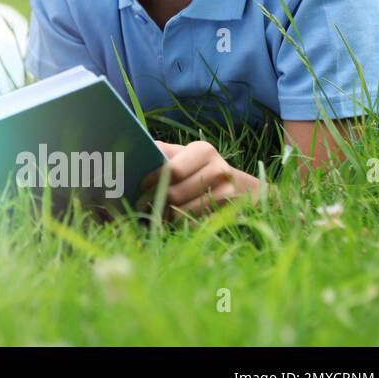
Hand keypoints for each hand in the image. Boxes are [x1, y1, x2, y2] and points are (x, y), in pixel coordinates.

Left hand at [140, 140, 259, 218]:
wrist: (243, 188)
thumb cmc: (200, 168)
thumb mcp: (184, 154)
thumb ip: (162, 152)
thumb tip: (135, 151)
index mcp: (203, 151)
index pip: (172, 169)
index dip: (152, 180)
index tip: (138, 187)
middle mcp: (219, 170)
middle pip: (176, 194)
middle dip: (153, 201)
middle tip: (139, 205)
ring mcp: (227, 195)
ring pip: (182, 213)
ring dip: (163, 216)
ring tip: (152, 214)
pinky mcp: (228, 216)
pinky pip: (194, 226)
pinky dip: (178, 226)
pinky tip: (170, 222)